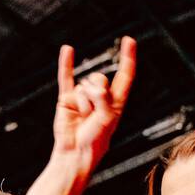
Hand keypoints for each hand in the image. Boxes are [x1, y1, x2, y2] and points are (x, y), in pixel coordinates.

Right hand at [50, 36, 136, 166]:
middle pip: (100, 79)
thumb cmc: (94, 141)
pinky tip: (67, 49)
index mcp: (116, 101)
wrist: (75, 153)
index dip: (127, 57)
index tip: (128, 41)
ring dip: (84, 102)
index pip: (124, 75)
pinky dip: (66, 64)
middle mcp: (100, 96)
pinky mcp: (67, 99)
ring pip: (84, 85)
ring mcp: (82, 97)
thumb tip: (90, 86)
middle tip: (93, 114)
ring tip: (82, 118)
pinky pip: (66, 78)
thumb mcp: (107, 119)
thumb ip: (103, 99)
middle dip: (96, 94)